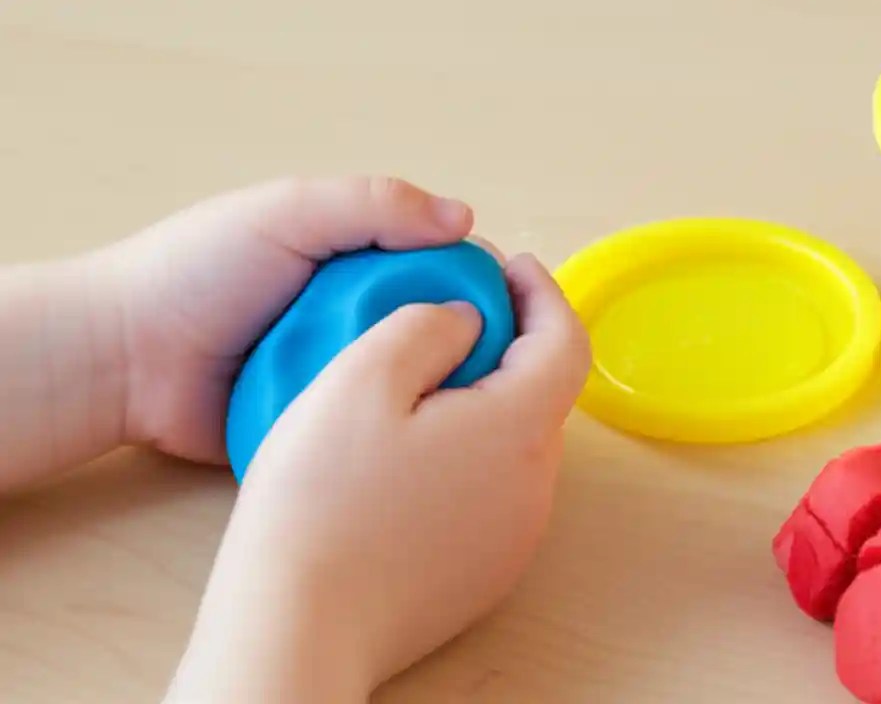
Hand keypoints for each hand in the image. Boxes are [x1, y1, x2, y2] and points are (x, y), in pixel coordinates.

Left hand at [102, 176, 474, 463]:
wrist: (121, 361)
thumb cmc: (198, 271)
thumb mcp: (287, 214)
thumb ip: (372, 205)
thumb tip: (465, 220)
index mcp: (354, 260)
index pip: (438, 264)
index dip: (477, 281)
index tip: (510, 308)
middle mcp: (356, 315)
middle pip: (435, 329)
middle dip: (467, 348)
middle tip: (500, 376)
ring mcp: (339, 373)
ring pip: (411, 384)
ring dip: (435, 397)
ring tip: (475, 421)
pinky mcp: (321, 426)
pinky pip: (370, 430)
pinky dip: (393, 435)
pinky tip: (429, 453)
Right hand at [165, 253, 590, 701]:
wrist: (299, 628)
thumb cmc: (323, 502)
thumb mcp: (361, 378)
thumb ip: (428, 326)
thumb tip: (468, 318)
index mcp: (518, 429)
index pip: (567, 339)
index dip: (542, 292)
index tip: (508, 266)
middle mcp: (535, 486)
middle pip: (543, 393)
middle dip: (510, 345)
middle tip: (454, 318)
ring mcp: (513, 536)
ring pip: (516, 444)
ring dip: (486, 403)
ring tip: (422, 386)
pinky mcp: (484, 572)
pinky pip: (492, 492)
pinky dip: (468, 455)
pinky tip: (409, 456)